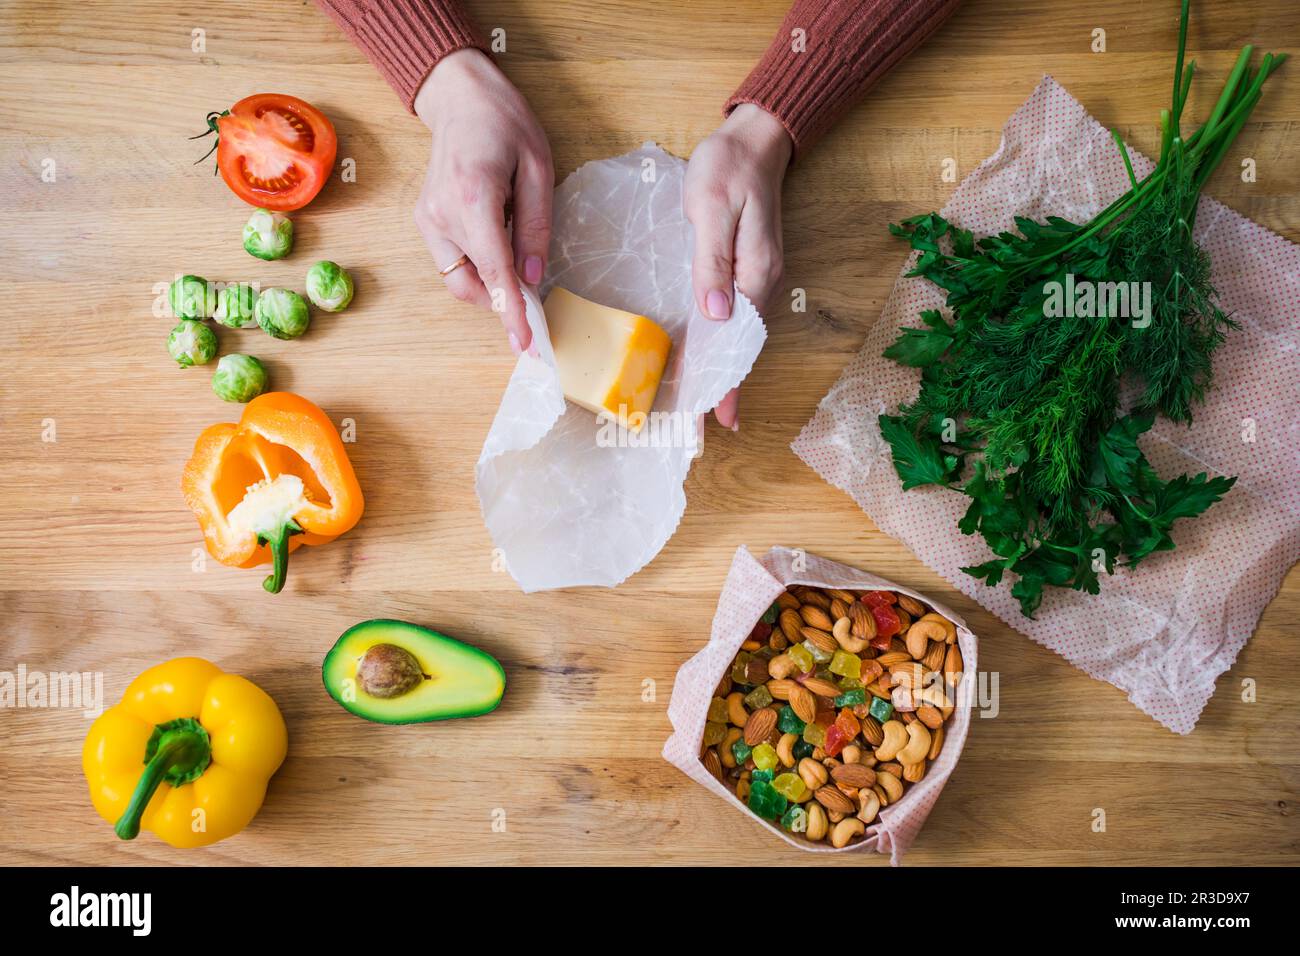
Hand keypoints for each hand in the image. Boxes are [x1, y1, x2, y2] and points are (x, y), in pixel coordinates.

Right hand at [413, 49, 553, 352]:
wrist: (460, 99)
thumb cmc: (505, 124)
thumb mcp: (539, 169)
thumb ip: (537, 226)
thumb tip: (534, 276)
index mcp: (473, 199)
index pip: (496, 272)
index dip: (513, 313)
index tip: (526, 346)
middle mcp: (442, 215)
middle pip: (473, 286)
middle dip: (503, 300)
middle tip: (535, 293)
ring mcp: (428, 220)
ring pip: (460, 279)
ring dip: (491, 281)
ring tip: (514, 247)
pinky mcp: (425, 221)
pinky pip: (452, 262)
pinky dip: (478, 265)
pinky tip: (496, 235)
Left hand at [683, 103, 792, 428]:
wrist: (754, 140)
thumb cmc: (729, 169)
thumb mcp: (714, 209)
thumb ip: (713, 261)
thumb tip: (715, 315)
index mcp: (755, 276)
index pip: (736, 343)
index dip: (725, 383)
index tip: (716, 421)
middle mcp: (760, 285)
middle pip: (739, 350)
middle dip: (720, 391)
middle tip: (699, 432)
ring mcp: (754, 280)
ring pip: (734, 339)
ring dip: (718, 373)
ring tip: (698, 410)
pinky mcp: (744, 272)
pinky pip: (731, 320)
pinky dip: (717, 346)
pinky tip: (704, 361)